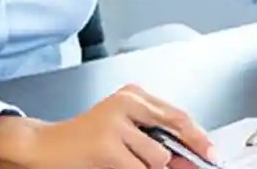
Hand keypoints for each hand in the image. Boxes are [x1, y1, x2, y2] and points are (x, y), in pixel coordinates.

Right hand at [0, 84, 215, 168]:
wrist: (44, 147)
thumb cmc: (84, 140)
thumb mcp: (124, 131)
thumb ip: (155, 139)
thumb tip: (188, 158)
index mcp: (133, 95)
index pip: (177, 115)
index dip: (199, 137)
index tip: (212, 153)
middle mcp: (126, 102)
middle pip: (173, 132)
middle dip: (182, 155)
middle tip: (189, 164)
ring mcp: (116, 123)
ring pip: (157, 157)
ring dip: (144, 167)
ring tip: (121, 160)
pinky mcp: (107, 146)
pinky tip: (111, 164)